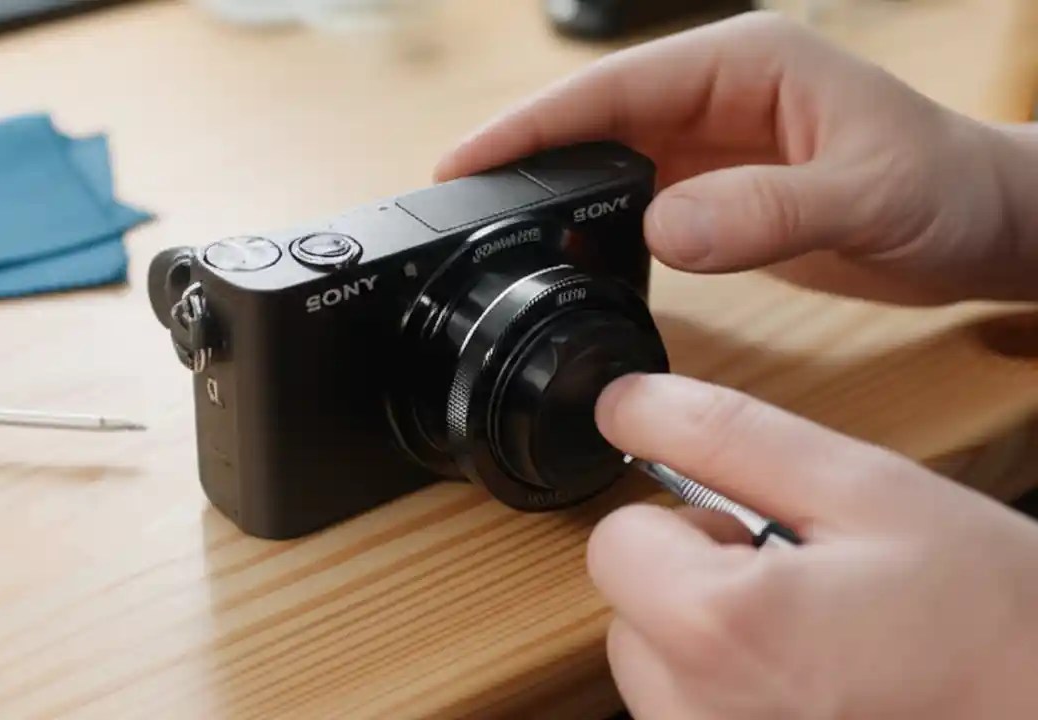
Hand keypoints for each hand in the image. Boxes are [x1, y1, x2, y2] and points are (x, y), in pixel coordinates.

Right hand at [435, 12, 1037, 304]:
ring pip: (605, 164)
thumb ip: (764, 211)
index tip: (466, 161)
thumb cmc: (948, 188)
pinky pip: (633, 206)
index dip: (532, 124)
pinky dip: (594, 230)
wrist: (983, 228)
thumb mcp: (865, 195)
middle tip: (457, 208)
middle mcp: (716, 97)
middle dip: (523, 160)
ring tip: (490, 234)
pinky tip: (564, 257)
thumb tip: (660, 227)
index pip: (613, 87)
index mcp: (743, 65)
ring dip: (553, 197)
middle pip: (592, 122)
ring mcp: (710, 146)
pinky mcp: (713, 193)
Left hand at [589, 373, 1037, 718]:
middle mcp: (695, 719)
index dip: (690, 522)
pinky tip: (817, 687)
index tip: (766, 539)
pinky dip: (736, 695)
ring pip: (660, 669)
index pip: (615, 541)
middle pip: (630, 610)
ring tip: (822, 644)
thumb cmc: (995, 619)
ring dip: (718, 644)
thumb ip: (723, 436)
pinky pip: (694, 717)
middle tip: (810, 592)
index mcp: (718, 631)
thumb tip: (620, 403)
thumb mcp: (864, 490)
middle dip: (701, 584)